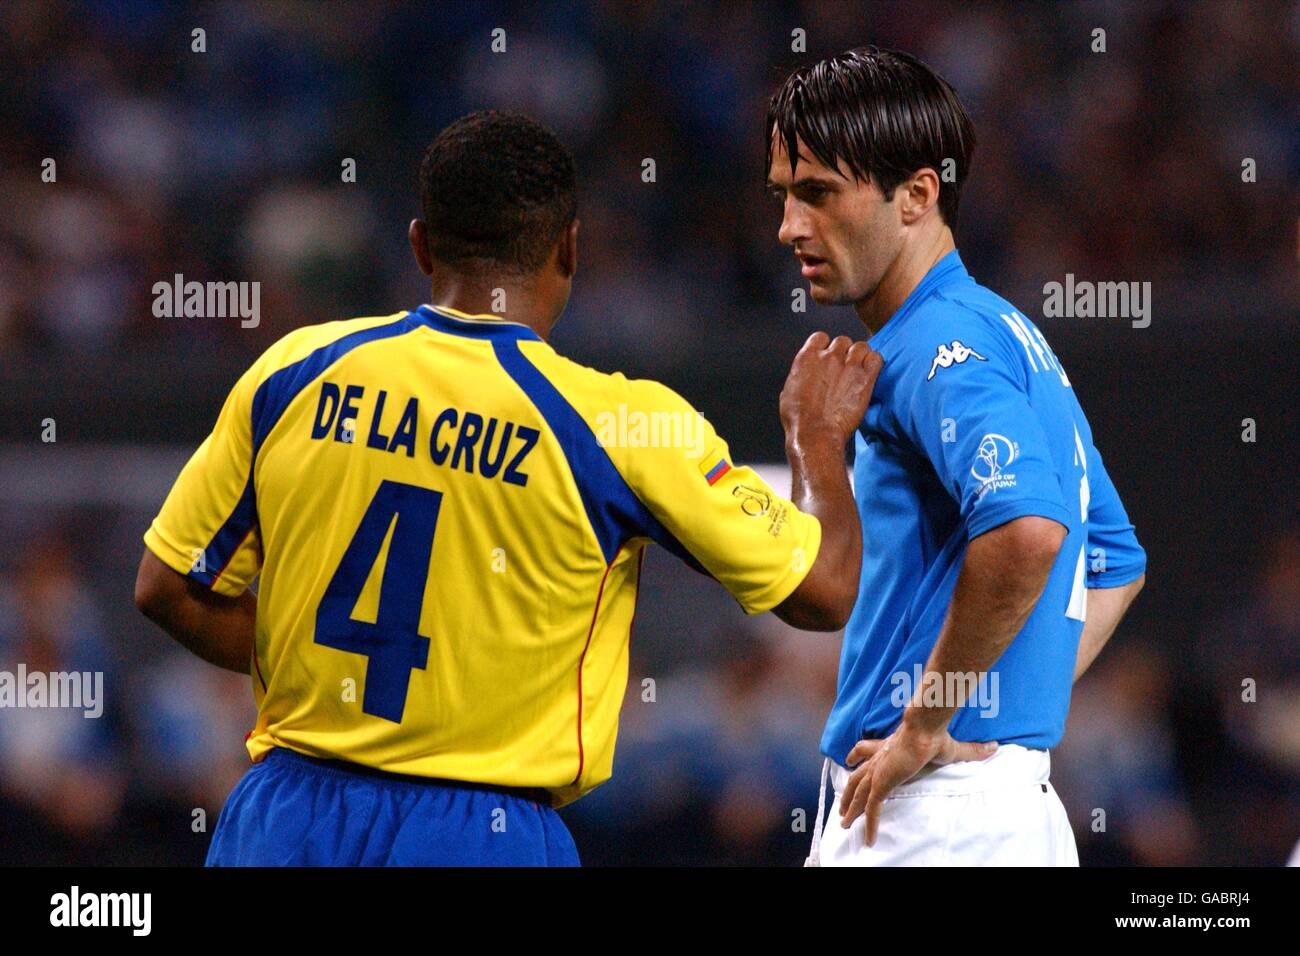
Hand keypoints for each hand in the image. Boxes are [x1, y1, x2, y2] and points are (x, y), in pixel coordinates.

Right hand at [780, 332, 882, 450]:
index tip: (827, 357)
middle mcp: (828, 357)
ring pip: (861, 346)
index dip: (825, 346)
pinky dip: (875, 363)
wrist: (815, 434)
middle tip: (844, 368)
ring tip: (859, 370)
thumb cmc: (799, 419)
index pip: (821, 337)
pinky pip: (876, 358)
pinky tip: (870, 373)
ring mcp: (848, 366)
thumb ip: (801, 374)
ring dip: (860, 356)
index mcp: (807, 357)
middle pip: (842, 341)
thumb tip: (806, 373)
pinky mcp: (865, 379)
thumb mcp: (789, 391)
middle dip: (844, 352)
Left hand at [838, 722, 996, 843]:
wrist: (925, 730)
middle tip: (842, 806)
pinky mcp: (881, 782)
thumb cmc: (935, 736)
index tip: (849, 758)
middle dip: (848, 792)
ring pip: (858, 794)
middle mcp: (879, 759)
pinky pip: (871, 808)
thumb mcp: (953, 748)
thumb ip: (972, 751)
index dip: (857, 754)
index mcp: (890, 748)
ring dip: (850, 809)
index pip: (867, 749)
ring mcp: (878, 771)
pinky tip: (868, 839)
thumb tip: (995, 747)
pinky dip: (869, 824)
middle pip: (857, 777)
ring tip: (845, 824)